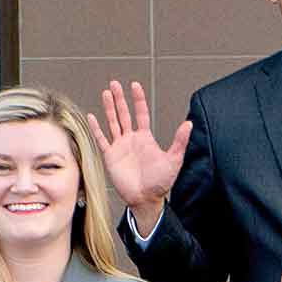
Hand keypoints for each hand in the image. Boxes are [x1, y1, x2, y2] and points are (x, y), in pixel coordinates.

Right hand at [96, 79, 192, 223]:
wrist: (145, 198)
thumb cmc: (160, 182)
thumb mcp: (173, 160)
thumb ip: (180, 141)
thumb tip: (189, 124)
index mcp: (145, 138)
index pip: (141, 113)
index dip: (138, 99)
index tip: (135, 85)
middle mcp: (131, 139)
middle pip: (124, 114)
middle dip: (120, 98)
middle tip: (114, 84)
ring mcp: (120, 146)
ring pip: (113, 122)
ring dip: (109, 108)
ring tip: (105, 93)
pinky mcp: (110, 156)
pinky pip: (102, 139)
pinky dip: (97, 129)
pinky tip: (92, 117)